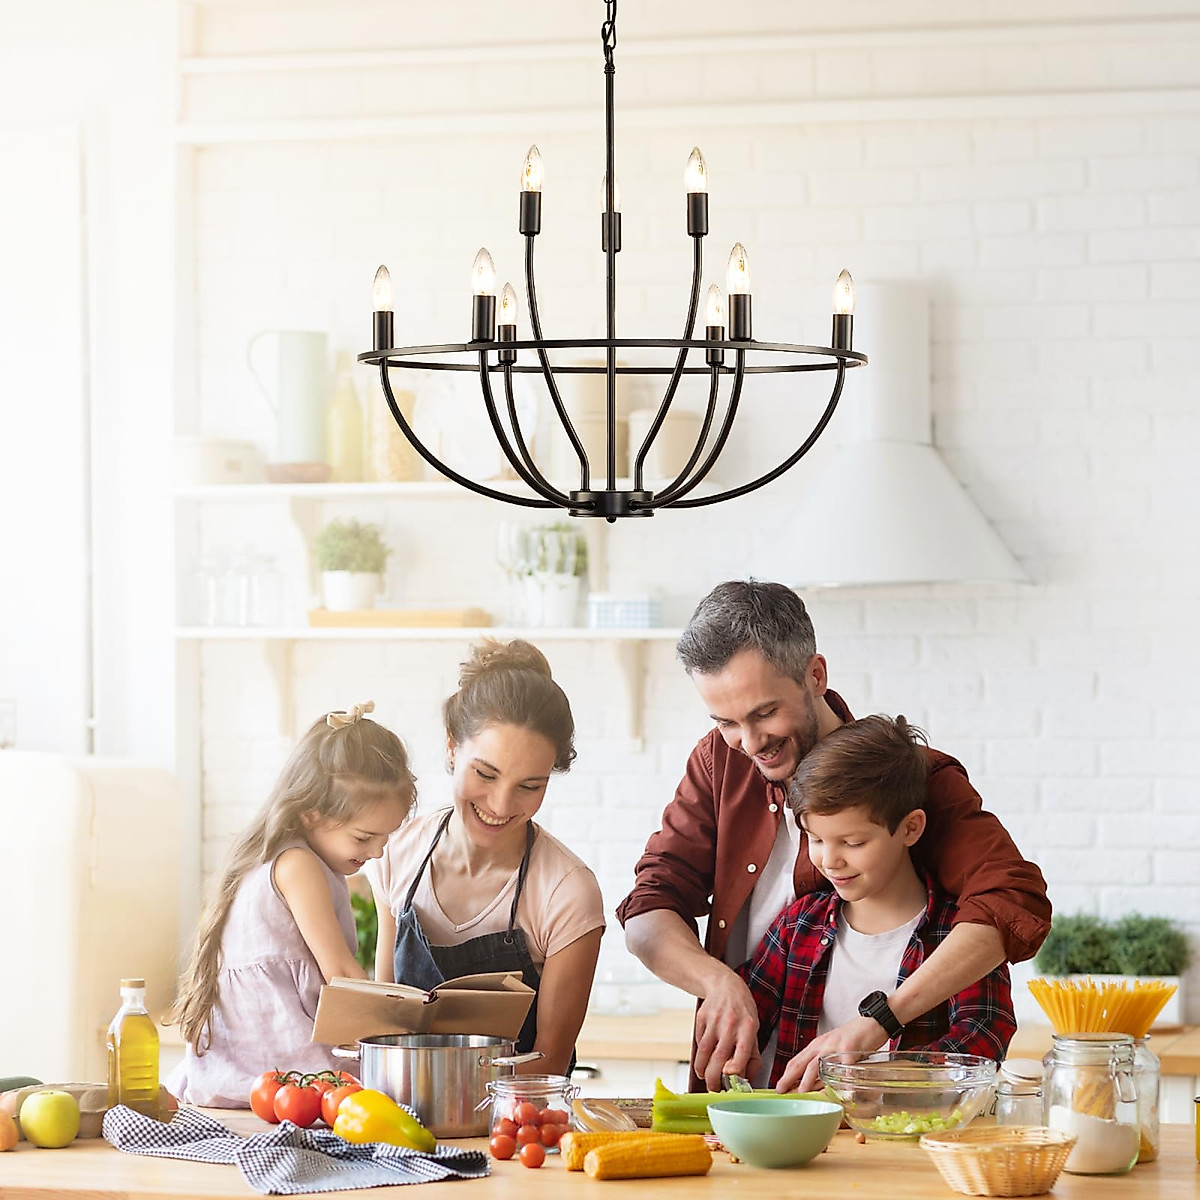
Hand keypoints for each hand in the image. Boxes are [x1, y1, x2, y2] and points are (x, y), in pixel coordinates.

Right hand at [692, 970, 760, 1090]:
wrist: (725, 985)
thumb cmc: (743, 1012)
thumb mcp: (754, 1030)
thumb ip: (752, 1056)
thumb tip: (748, 1081)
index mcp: (748, 1027)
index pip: (741, 1054)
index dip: (735, 1071)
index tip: (730, 1081)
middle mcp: (730, 1024)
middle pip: (718, 1057)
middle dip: (713, 1079)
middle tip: (714, 1088)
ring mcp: (714, 1020)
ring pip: (703, 1052)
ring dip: (702, 1070)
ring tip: (705, 1077)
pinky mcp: (701, 1018)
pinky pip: (698, 1042)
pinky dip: (699, 1054)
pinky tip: (704, 1057)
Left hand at [774, 1014, 887, 1092]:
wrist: (872, 1022)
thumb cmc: (853, 1039)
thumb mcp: (834, 1050)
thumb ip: (825, 1066)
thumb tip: (815, 1087)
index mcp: (817, 1046)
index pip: (797, 1061)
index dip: (786, 1075)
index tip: (778, 1088)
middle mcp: (823, 1046)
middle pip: (802, 1063)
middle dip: (789, 1078)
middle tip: (781, 1091)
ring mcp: (835, 1047)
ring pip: (818, 1065)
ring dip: (808, 1080)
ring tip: (802, 1093)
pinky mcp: (850, 1048)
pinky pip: (845, 1067)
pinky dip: (843, 1081)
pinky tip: (842, 1092)